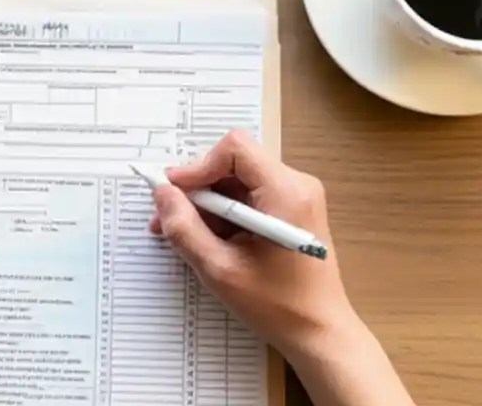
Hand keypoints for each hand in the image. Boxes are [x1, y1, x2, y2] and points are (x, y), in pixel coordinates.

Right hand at [149, 131, 358, 358]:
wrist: (319, 333)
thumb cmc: (278, 306)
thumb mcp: (220, 269)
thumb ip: (185, 228)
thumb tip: (162, 194)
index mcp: (286, 192)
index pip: (235, 149)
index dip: (198, 165)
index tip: (174, 192)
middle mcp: (296, 185)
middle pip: (233, 163)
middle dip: (197, 188)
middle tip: (169, 217)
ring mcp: (296, 197)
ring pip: (237, 181)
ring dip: (207, 203)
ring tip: (182, 234)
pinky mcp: (291, 211)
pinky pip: (248, 197)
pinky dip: (223, 214)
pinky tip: (207, 240)